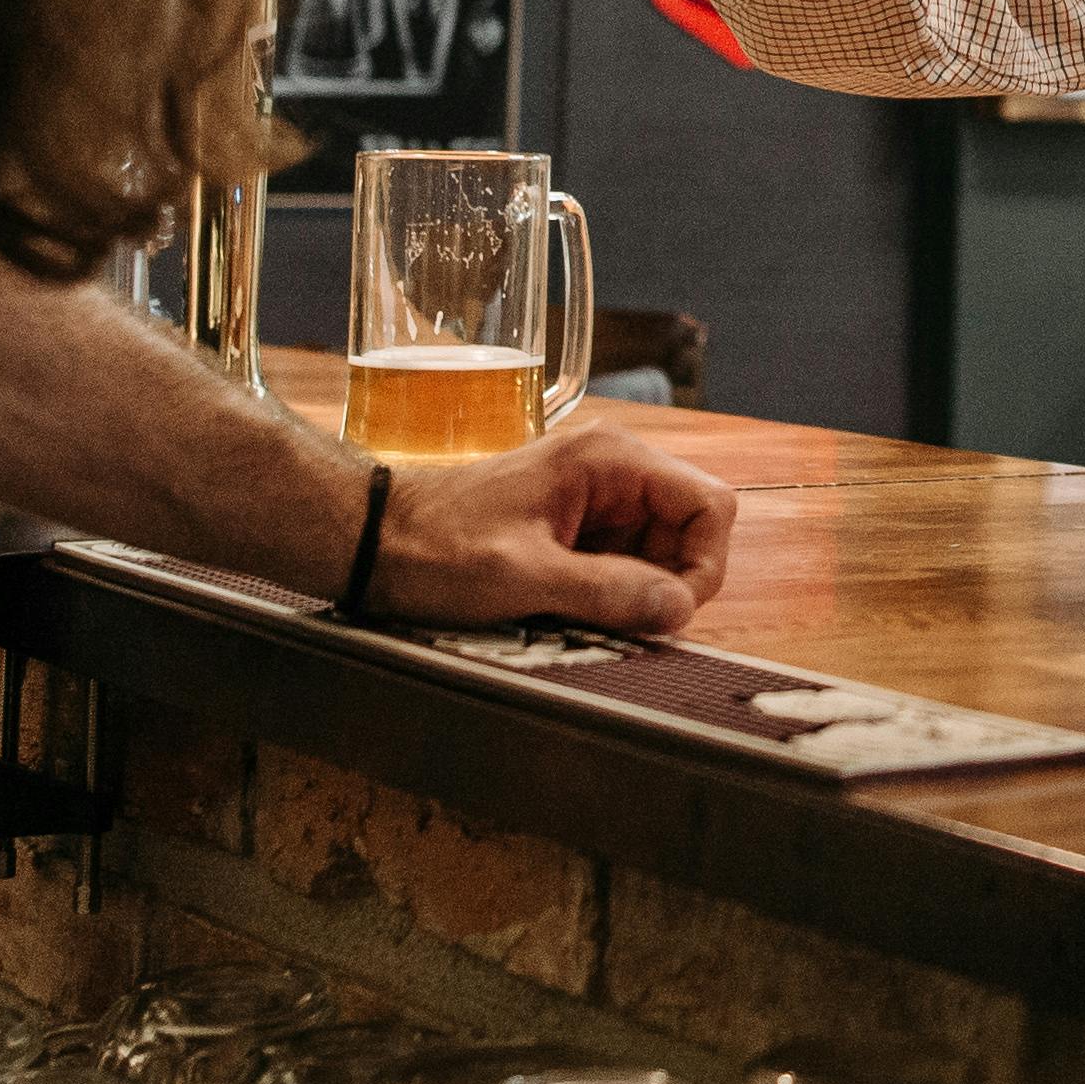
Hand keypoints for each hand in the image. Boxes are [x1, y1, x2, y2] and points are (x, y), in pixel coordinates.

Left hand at [371, 422, 737, 633]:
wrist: (375, 540)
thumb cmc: (435, 545)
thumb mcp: (523, 576)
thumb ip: (607, 590)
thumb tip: (677, 609)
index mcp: (609, 460)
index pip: (709, 504)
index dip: (703, 564)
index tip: (667, 612)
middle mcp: (611, 470)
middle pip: (689, 531)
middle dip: (668, 584)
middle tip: (623, 623)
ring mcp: (594, 499)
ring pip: (659, 553)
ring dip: (637, 594)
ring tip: (586, 617)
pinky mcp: (575, 528)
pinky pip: (622, 564)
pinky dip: (611, 595)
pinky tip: (571, 611)